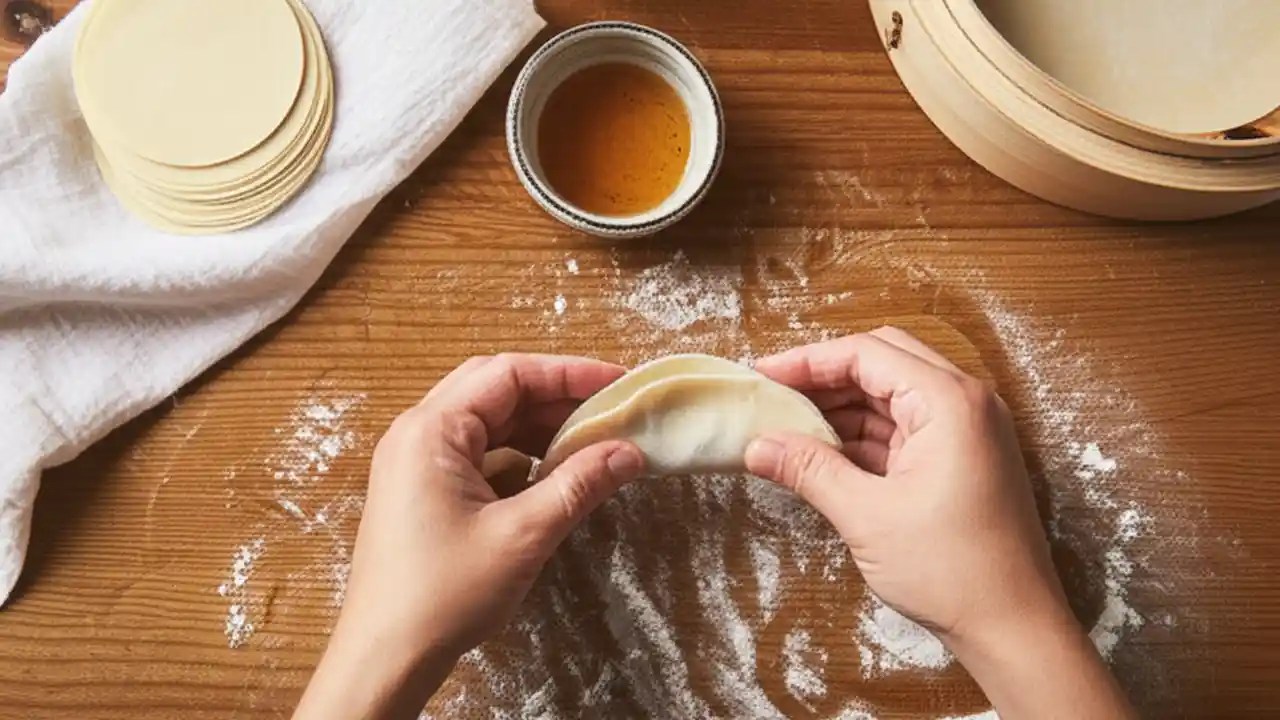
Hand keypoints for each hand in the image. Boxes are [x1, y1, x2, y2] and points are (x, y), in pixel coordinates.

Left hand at [294, 354, 644, 719]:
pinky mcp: (420, 490)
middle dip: (555, 394)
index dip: (568, 373)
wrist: (386, 656)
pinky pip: (476, 451)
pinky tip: (552, 470)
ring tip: (590, 438)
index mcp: (431, 431)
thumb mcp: (524, 534)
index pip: (508, 374)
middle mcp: (416, 434)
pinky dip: (517, 452)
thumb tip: (629, 452)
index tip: (618, 382)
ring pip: (486, 421)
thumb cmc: (443, 595)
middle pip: (495, 389)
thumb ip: (579, 484)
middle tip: (608, 406)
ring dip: (538, 424)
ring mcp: (414, 462)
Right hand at [745, 327, 1134, 719]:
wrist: (1014, 627)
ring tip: (789, 428)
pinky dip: (863, 436)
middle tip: (774, 395)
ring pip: (891, 395)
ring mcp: (966, 431)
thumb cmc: (952, 570)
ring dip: (842, 407)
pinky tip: (823, 453)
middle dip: (824, 376)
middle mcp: (964, 403)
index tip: (763, 375)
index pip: (867, 353)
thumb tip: (756, 445)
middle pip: (882, 362)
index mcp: (949, 402)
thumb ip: (808, 470)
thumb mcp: (865, 516)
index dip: (809, 360)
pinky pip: (904, 428)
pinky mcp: (961, 459)